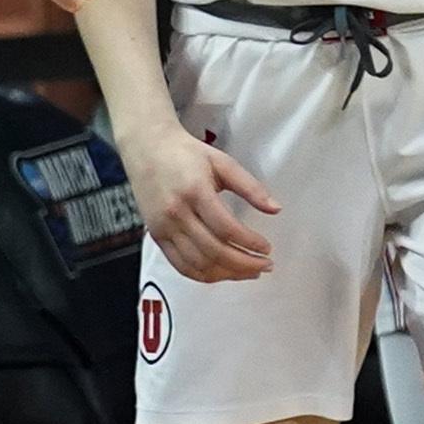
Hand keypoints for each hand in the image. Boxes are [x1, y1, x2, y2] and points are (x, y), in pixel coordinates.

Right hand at [119, 119, 281, 282]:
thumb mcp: (223, 162)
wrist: (147, 148)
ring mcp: (164, 228)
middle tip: (265, 266)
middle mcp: (177, 214)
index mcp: (196, 192)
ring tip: (249, 272)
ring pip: (197, 264)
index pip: (226, 228)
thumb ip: (250, 187)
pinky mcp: (156, 237)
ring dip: (226, 274)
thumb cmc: (187, 153)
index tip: (267, 249)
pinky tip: (222, 273)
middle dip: (243, 264)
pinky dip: (203, 275)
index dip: (249, 243)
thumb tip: (276, 209)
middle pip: (213, 251)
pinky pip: (180, 266)